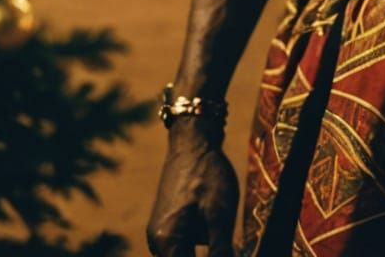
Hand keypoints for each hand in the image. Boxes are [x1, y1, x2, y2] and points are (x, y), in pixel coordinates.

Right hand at [145, 122, 239, 255]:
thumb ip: (221, 250)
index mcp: (167, 243)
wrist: (193, 139)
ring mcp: (161, 233)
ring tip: (222, 223)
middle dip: (211, 253)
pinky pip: (186, 242)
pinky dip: (204, 236)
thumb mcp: (219, 214)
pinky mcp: (169, 224)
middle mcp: (158, 242)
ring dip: (208, 246)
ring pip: (187, 253)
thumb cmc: (206, 173)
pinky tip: (214, 216)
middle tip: (226, 237)